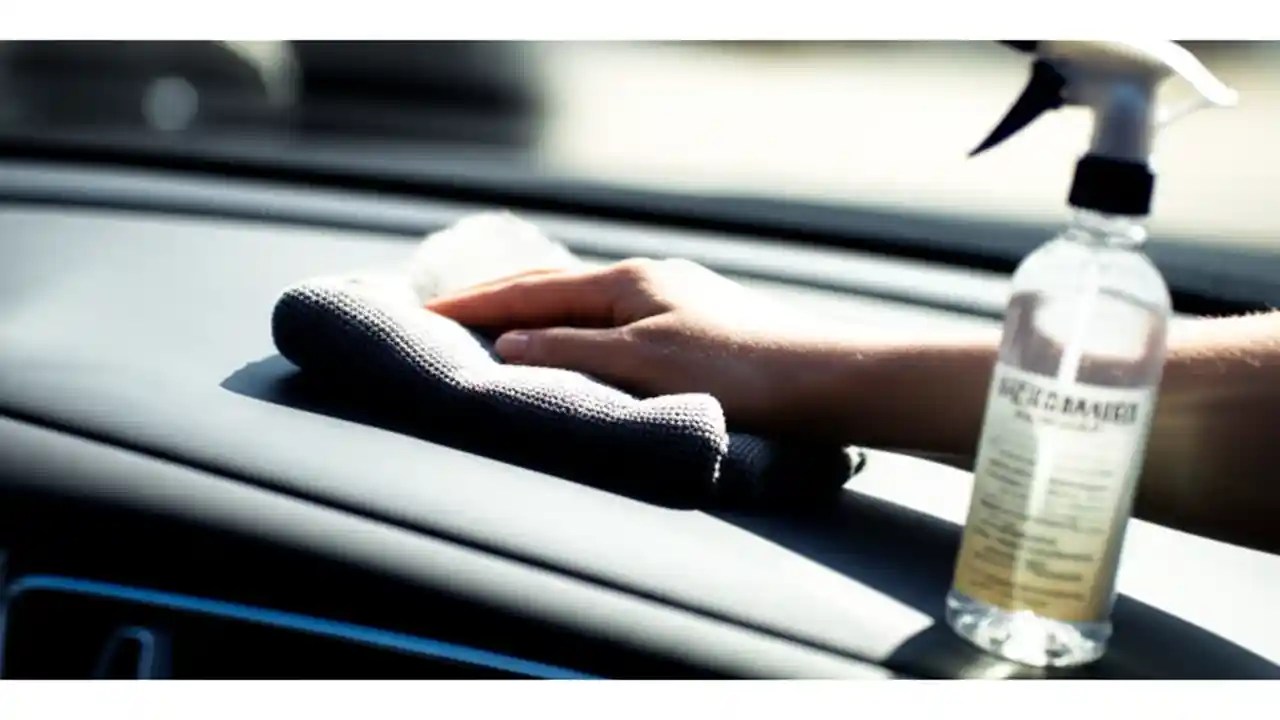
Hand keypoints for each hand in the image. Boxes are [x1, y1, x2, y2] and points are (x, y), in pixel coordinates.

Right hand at [424, 258, 842, 435]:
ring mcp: (670, 299)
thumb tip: (507, 344)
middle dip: (495, 299)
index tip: (423, 312)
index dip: (475, 304)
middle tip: (442, 312)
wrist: (824, 379)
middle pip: (553, 286)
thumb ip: (572, 351)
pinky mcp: (690, 325)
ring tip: (492, 323)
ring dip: (532, 312)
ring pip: (582, 302)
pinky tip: (569, 340)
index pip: (531, 291)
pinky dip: (570, 327)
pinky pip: (608, 319)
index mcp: (627, 282)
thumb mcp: (643, 362)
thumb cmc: (738, 372)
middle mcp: (646, 281)